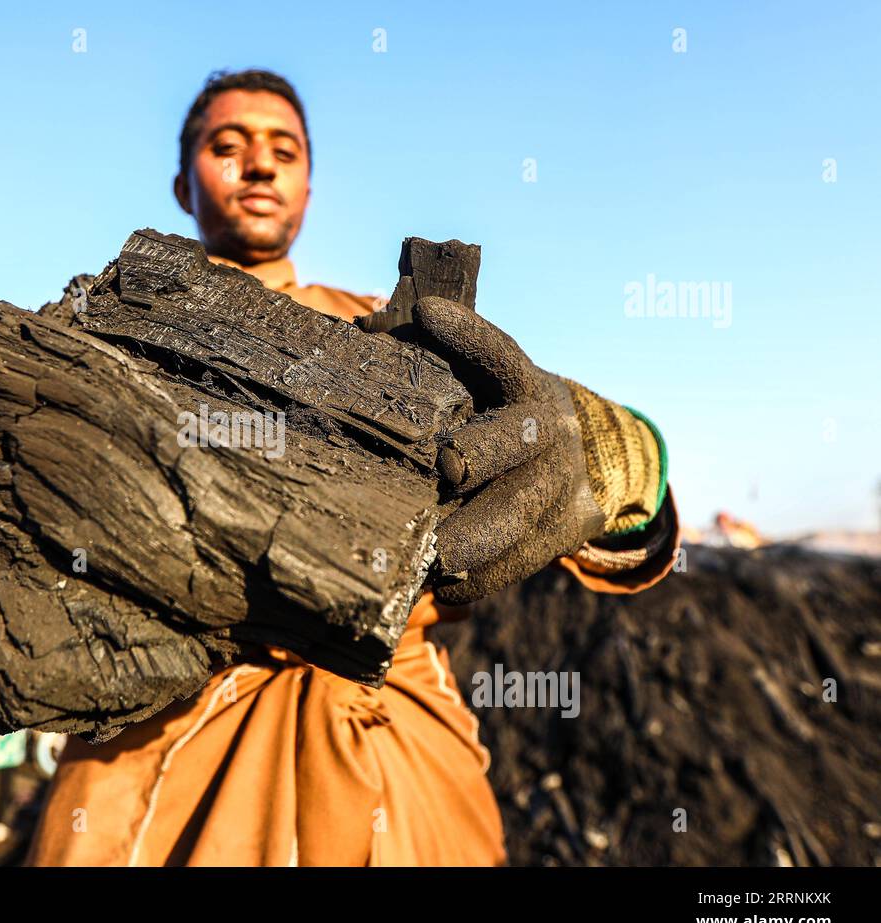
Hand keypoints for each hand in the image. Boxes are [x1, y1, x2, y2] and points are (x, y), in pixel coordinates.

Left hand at [359, 296, 661, 603]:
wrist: (582, 460)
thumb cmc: (497, 414)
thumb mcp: (477, 380)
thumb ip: (426, 356)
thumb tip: (362, 331)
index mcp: (525, 382)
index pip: (499, 351)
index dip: (469, 334)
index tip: (427, 312)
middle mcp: (552, 428)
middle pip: (518, 438)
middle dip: (484, 451)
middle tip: (448, 466)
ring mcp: (564, 481)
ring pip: (522, 511)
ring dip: (476, 535)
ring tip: (434, 556)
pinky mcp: (568, 528)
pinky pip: (524, 558)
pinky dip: (484, 578)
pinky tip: (446, 589)